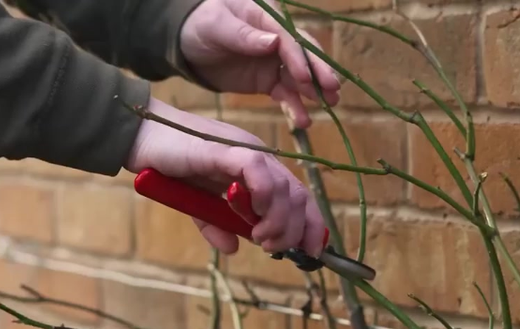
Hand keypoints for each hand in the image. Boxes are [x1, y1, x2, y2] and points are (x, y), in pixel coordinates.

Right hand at [125, 97, 325, 256]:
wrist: (141, 140)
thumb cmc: (170, 169)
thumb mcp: (198, 207)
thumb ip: (218, 226)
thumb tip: (234, 249)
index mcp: (259, 170)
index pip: (299, 197)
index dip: (311, 225)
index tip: (311, 252)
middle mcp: (260, 158)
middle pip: (300, 195)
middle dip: (296, 229)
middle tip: (275, 248)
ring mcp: (246, 151)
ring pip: (285, 186)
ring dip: (280, 220)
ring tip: (263, 239)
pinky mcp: (227, 149)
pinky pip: (257, 170)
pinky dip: (264, 194)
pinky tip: (255, 215)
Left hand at [179, 0, 340, 127]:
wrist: (185, 43)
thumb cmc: (200, 24)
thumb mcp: (216, 25)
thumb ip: (243, 35)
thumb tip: (273, 41)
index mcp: (267, 16)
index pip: (288, 37)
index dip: (299, 58)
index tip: (306, 78)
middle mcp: (278, 37)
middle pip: (304, 55)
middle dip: (319, 73)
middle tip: (333, 91)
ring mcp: (275, 60)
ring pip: (300, 77)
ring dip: (314, 93)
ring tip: (328, 108)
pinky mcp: (269, 80)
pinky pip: (286, 94)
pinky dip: (295, 107)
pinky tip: (303, 121)